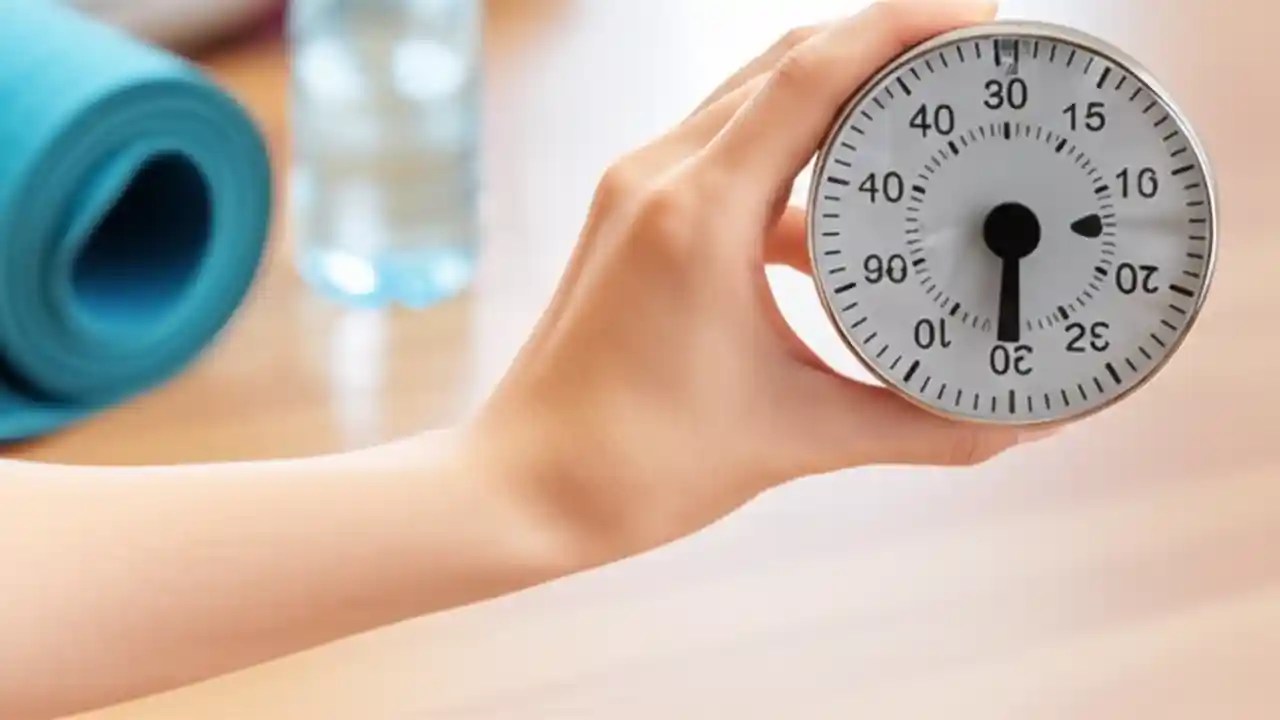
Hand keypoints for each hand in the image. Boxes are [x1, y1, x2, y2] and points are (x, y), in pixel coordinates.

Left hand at [472, 0, 1044, 560]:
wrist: (523, 488)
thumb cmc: (633, 464)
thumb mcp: (795, 438)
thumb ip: (916, 428)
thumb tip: (1013, 429)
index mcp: (698, 212)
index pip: (810, 74)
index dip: (899, 26)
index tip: (977, 16)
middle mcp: (659, 178)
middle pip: (782, 65)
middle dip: (877, 50)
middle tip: (961, 67)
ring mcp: (636, 193)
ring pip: (750, 106)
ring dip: (831, 104)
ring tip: (913, 134)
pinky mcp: (629, 220)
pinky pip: (723, 157)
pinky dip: (788, 167)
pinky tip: (837, 226)